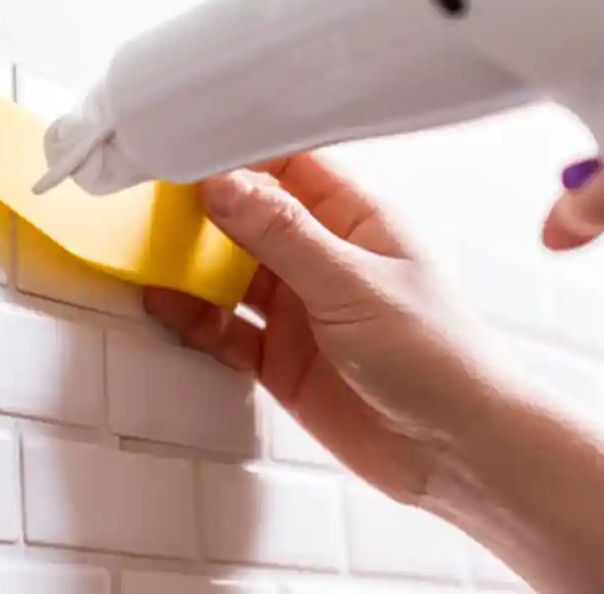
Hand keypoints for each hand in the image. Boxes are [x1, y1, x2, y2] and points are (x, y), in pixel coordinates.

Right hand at [144, 156, 508, 502]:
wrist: (458, 454)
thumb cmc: (439, 359)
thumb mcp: (352, 284)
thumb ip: (282, 236)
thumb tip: (222, 184)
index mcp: (357, 220)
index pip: (289, 164)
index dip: (239, 154)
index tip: (185, 149)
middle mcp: (325, 258)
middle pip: (251, 215)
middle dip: (203, 206)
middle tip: (149, 196)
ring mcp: (302, 308)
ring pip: (231, 270)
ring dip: (191, 261)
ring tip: (144, 246)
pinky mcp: (282, 357)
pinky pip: (226, 327)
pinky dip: (193, 315)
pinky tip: (163, 301)